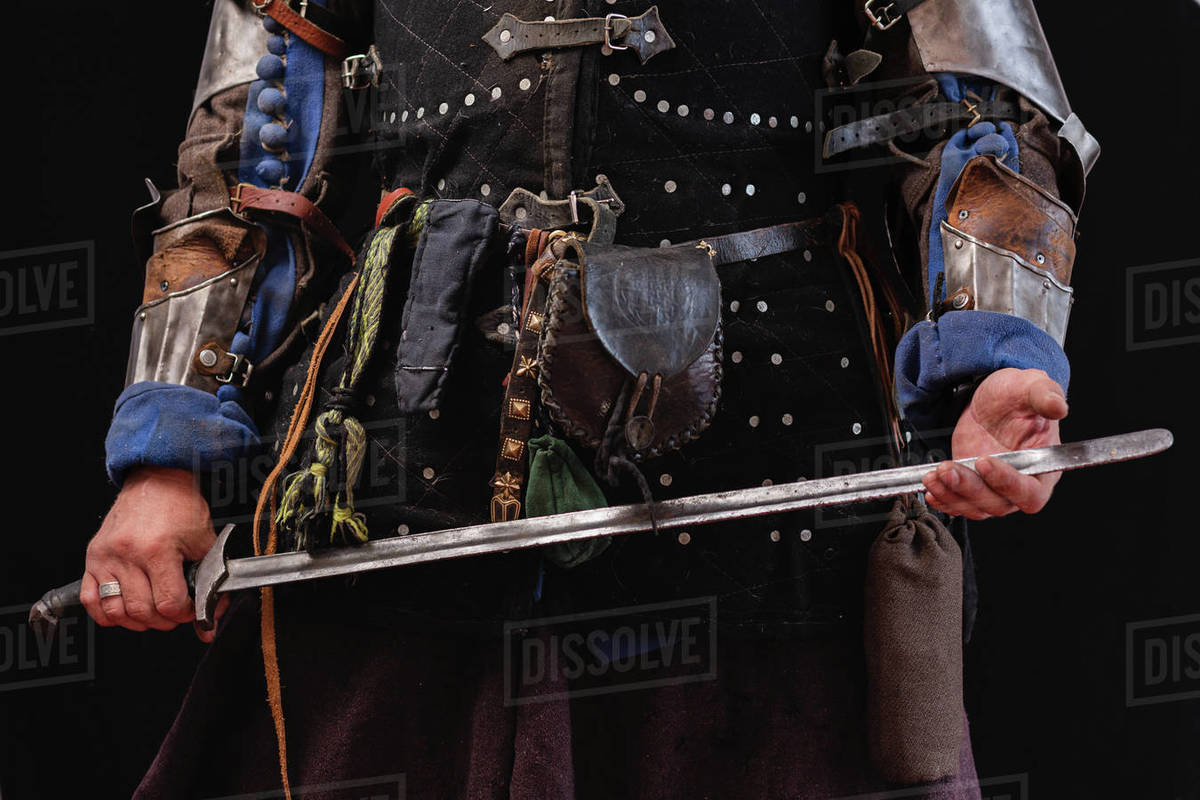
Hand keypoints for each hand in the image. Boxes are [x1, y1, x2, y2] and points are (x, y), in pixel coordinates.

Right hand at [80, 467, 226, 641]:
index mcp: (157, 550)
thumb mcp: (205, 541)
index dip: (185, 614)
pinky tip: (123, 610)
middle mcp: (127, 554)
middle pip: (142, 611)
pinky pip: (90, 599)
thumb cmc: (180, 506)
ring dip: (136, 620)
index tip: (191, 609)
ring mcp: (106, 557)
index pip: (168, 603)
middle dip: (164, 620)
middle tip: (175, 612)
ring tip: (152, 612)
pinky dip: (106, 613)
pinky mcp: (93, 557)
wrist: (157, 481)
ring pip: (115, 610)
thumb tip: (213, 615)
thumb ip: (210, 580)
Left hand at [921, 368, 1067, 519]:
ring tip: (933, 475)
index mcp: (1043, 466)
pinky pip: (958, 504)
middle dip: (969, 489)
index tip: (984, 461)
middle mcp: (1021, 484)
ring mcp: (994, 488)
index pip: (1031, 492)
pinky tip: (930, 488)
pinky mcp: (972, 487)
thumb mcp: (1031, 386)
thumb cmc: (1018, 395)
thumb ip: (1045, 396)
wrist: (992, 399)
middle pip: (998, 504)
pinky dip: (943, 499)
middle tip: (948, 469)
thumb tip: (1058, 406)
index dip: (1008, 483)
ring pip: (975, 507)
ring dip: (951, 495)